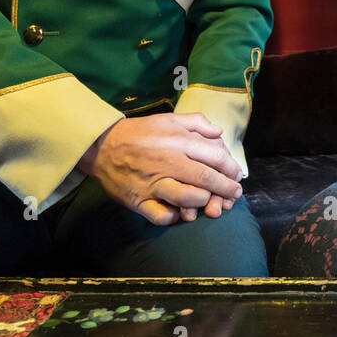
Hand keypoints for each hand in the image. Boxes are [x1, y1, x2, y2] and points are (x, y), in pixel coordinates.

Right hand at [78, 113, 243, 225]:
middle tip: (233, 194)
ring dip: (203, 201)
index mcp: (177, 141)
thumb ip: (196, 122)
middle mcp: (167, 162)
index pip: (215, 156)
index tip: (236, 174)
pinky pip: (161, 215)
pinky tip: (180, 213)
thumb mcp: (168, 119)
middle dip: (225, 189)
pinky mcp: (139, 200)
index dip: (230, 168)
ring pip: (187, 198)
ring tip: (208, 201)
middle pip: (205, 178)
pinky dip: (174, 217)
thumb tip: (219, 132)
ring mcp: (152, 183)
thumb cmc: (139, 133)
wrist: (101, 146)